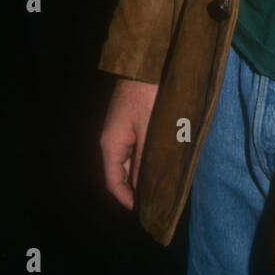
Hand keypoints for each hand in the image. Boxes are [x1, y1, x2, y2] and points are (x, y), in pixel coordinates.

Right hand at [100, 76, 158, 209]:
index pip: (114, 183)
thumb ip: (147, 161)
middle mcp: (111, 138)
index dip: (128, 200)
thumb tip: (145, 189)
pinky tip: (163, 161)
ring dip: (144, 172)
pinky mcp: (132, 119)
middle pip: (122, 172)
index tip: (146, 213)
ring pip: (131, 159)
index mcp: (111, 144)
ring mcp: (121, 128)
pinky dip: (147, 157)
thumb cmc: (150, 95)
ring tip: (164, 185)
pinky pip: (137, 146)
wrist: (149, 61)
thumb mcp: (151, 132)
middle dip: (138, 188)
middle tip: (160, 200)